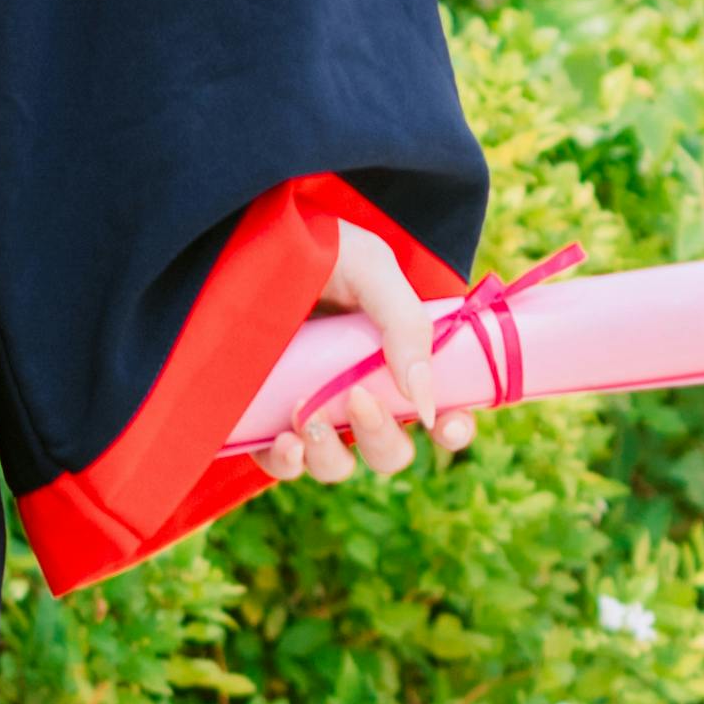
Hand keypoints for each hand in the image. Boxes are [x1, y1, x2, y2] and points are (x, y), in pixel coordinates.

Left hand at [258, 220, 475, 491]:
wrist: (249, 238)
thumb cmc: (321, 249)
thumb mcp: (371, 269)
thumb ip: (406, 325)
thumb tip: (424, 399)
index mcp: (399, 363)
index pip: (442, 414)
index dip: (454, 429)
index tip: (443, 425)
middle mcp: (361, 394)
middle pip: (390, 451)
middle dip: (381, 437)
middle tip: (359, 398)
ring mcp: (315, 409)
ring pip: (337, 465)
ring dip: (331, 455)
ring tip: (308, 417)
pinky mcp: (267, 418)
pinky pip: (284, 463)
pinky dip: (287, 462)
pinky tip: (284, 442)